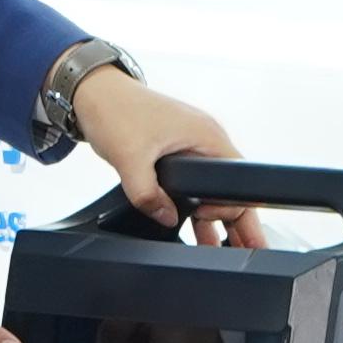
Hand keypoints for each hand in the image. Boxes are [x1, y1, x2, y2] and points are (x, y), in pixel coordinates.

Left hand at [72, 70, 252, 243]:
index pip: (237, 178)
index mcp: (206, 135)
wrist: (92, 93)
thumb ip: (148, 195)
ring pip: (214, 190)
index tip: (207, 219)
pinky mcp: (177, 153)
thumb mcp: (130, 158)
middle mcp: (205, 140)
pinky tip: (198, 232)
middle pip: (232, 187)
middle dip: (240, 220)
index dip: (230, 205)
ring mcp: (192, 146)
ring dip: (217, 218)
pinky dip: (198, 208)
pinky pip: (196, 185)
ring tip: (223, 249)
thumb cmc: (115, 109)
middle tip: (249, 248)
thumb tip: (167, 218)